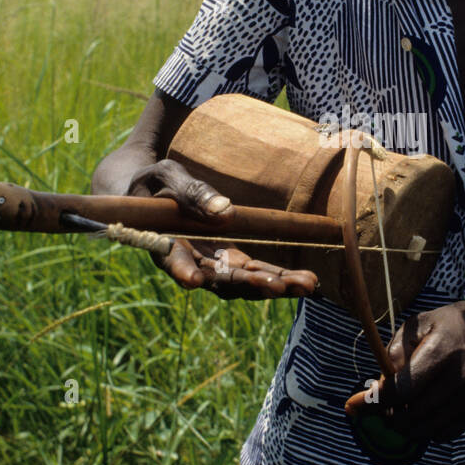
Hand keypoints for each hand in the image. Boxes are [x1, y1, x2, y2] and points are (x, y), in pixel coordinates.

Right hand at [126, 157, 318, 300]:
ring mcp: (214, 264)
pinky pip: (257, 272)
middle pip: (220, 280)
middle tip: (278, 287)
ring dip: (276, 285)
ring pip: (245, 282)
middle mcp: (191, 263)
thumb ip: (192, 194)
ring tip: (307, 285)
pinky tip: (307, 281)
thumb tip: (225, 212)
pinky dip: (281, 278)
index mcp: (164, 244)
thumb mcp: (168, 177)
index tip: (193, 280)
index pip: (172, 261)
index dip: (182, 271)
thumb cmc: (157, 183)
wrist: (158, 193)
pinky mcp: (232, 260)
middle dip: (250, 284)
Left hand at [345, 300, 464, 441]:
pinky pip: (446, 433)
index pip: (402, 390)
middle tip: (384, 405)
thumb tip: (380, 382)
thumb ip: (398, 349)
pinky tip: (426, 412)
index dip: (373, 402)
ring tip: (405, 409)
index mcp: (442, 351)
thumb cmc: (460, 325)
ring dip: (407, 424)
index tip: (353, 406)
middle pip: (411, 414)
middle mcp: (459, 377)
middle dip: (389, 414)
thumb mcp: (424, 322)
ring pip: (426, 428)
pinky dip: (428, 429)